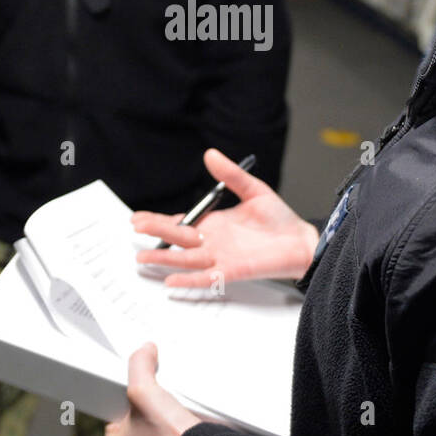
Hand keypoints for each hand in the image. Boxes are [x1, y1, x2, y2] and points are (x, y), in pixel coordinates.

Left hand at [103, 343, 202, 435]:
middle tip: (162, 407)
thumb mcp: (145, 390)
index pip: (115, 418)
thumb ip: (140, 365)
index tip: (141, 397)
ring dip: (164, 429)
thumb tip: (145, 351)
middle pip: (136, 428)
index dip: (128, 403)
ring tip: (175, 418)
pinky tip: (185, 431)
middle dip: (149, 416)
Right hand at [132, 148, 318, 287]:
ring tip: (142, 258)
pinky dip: (188, 280)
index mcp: (214, 223)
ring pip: (185, 259)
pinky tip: (171, 282)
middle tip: (134, 228)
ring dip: (164, 259)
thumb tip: (210, 154)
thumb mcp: (253, 189)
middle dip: (155, 233)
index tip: (138, 218)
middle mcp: (213, 242)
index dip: (159, 220)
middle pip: (177, 239)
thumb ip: (231, 175)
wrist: (302, 240)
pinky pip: (206, 278)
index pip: (180, 222)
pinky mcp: (232, 271)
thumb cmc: (279, 219)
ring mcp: (220, 257)